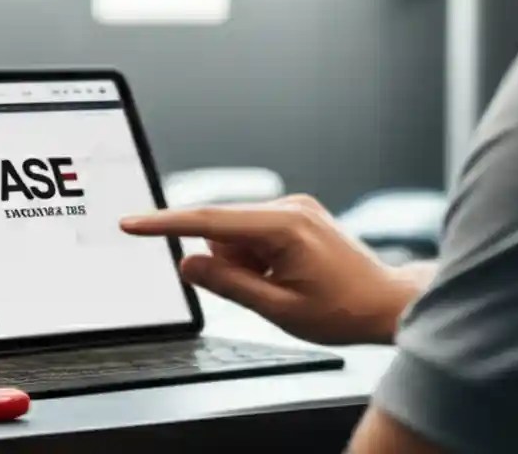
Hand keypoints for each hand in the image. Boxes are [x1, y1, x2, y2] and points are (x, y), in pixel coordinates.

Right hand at [120, 194, 424, 344]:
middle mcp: (289, 207)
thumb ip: (228, 285)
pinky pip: (255, 234)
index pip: (210, 222)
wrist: (385, 302)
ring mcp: (295, 208)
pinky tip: (287, 275)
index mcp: (284, 227)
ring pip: (237, 235)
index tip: (132, 223)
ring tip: (282, 286)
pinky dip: (257, 257)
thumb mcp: (279, 309)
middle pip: (223, 231)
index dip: (165, 224)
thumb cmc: (342, 310)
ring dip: (244, 262)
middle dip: (228, 263)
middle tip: (264, 291)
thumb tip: (188, 264)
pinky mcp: (297, 215)